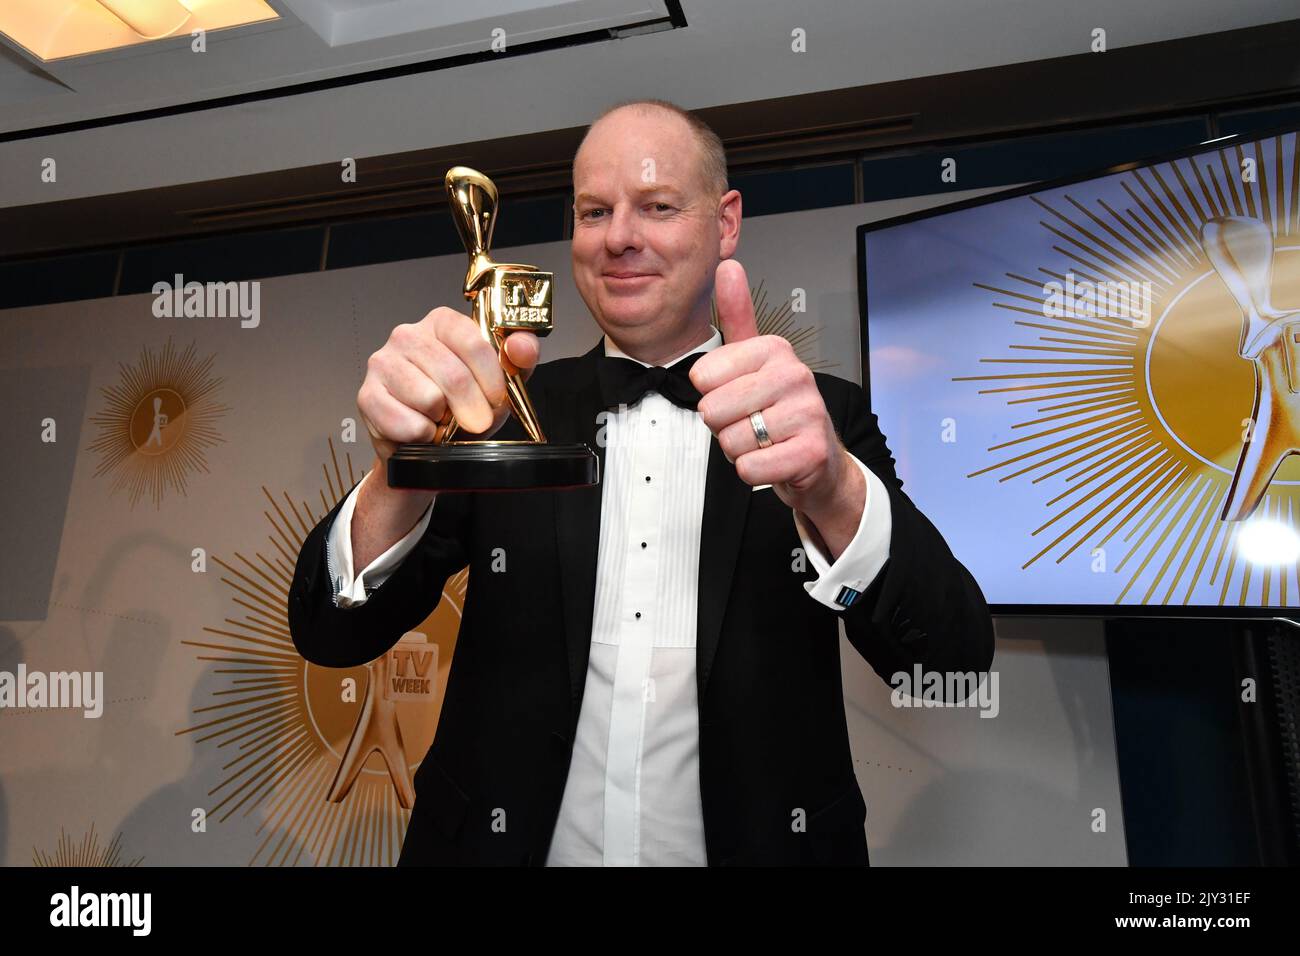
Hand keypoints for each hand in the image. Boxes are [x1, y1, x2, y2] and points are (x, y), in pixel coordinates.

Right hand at [357, 307, 539, 464]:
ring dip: (443, 422)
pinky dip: (423, 435)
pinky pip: (407, 423)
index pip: (472, 341)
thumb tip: (521, 346)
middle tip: (475, 422)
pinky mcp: (367, 395)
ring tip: (441, 420)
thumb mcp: (500, 381)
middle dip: (472, 408)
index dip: (490, 379)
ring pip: (429, 399)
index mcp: (442, 323)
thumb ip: (519, 358)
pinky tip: (422, 430)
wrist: (429, 443)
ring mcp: (383, 363)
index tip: (497, 401)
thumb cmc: (463, 406)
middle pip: (453, 374)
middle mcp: (408, 335)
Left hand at [689, 260, 852, 517]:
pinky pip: (749, 467)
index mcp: (774, 349)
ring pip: (730, 441)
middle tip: (752, 423)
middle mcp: (795, 374)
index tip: (739, 396)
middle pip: (713, 410)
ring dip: (739, 450)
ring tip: (765, 440)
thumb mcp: (755, 361)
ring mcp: (807, 412)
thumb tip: (727, 265)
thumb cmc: (778, 410)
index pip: (702, 377)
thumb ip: (738, 317)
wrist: (818, 459)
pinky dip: (753, 471)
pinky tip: (775, 459)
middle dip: (724, 427)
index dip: (711, 395)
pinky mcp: (811, 451)